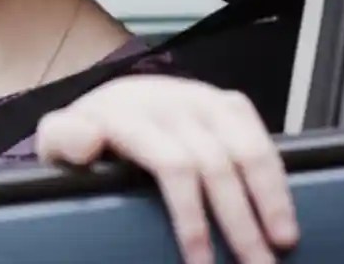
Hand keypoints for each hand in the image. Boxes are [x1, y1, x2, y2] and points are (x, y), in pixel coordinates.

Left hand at [35, 75, 298, 263]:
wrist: (108, 101)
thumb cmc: (84, 137)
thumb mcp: (58, 140)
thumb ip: (63, 140)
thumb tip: (88, 142)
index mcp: (127, 112)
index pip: (173, 165)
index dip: (191, 217)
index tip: (201, 261)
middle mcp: (169, 99)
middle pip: (216, 164)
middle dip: (238, 223)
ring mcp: (200, 97)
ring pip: (246, 149)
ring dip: (269, 200)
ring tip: (282, 244)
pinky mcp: (224, 101)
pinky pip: (259, 135)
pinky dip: (275, 174)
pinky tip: (285, 209)